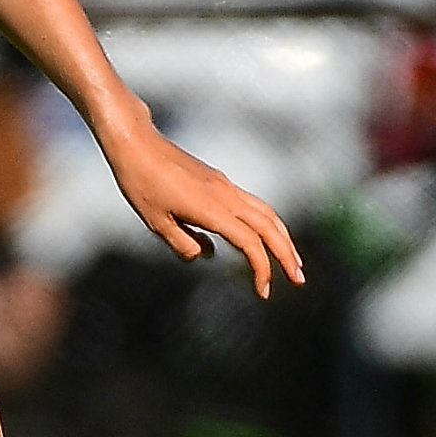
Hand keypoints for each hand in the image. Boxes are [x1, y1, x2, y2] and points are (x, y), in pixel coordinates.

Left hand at [101, 123, 306, 298]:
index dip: (262, 269)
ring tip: (291, 259)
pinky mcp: (219, 181)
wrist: (136, 143)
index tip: (263, 293)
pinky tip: (261, 238)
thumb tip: (206, 254)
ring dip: (282, 237)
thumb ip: (184, 244)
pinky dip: (265, 223)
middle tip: (299, 280)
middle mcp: (226, 196)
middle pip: (269, 227)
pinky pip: (252, 204)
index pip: (250, 243)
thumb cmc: (141, 182)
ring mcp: (225, 186)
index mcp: (212, 209)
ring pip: (265, 212)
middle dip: (287, 254)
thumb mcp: (157, 222)